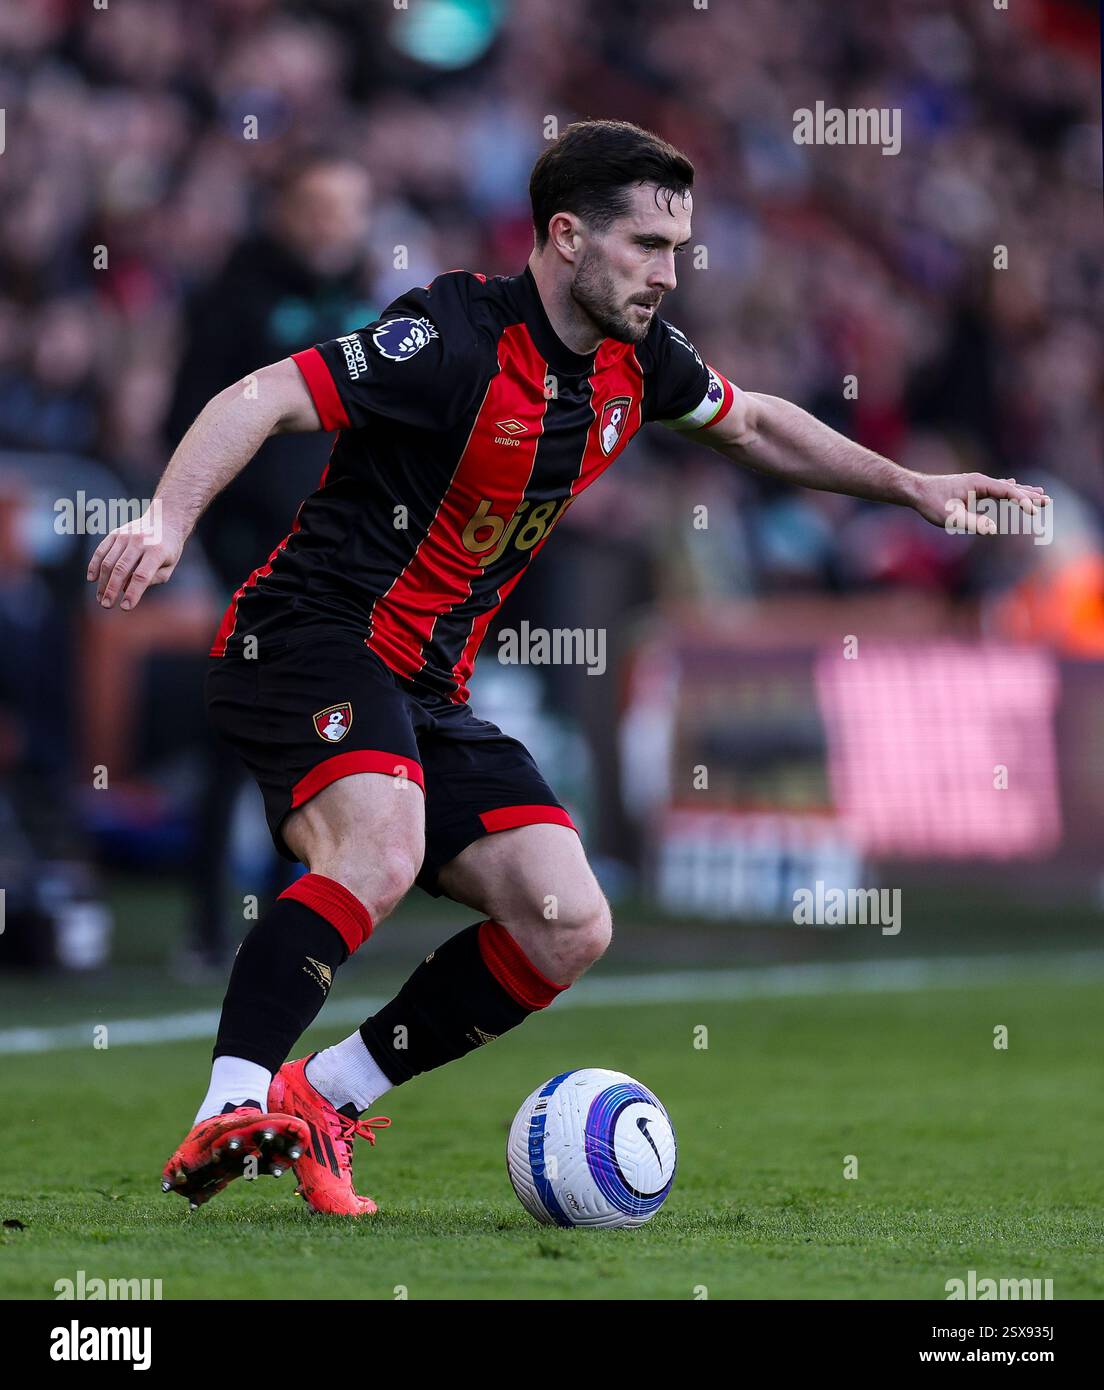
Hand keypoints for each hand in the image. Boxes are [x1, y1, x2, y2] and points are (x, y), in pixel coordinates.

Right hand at [87, 508, 185, 609]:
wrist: (165, 521)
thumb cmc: (168, 550)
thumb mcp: (169, 566)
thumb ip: (152, 579)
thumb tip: (127, 588)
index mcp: (157, 551)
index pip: (142, 576)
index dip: (133, 593)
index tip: (125, 607)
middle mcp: (140, 542)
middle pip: (121, 569)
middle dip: (112, 590)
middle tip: (106, 605)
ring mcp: (126, 536)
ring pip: (108, 561)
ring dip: (102, 582)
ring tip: (100, 598)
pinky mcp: (115, 533)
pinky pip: (101, 550)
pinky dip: (94, 565)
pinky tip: (92, 579)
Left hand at [909, 472, 1050, 533]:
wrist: (915, 490)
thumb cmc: (931, 503)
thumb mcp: (950, 517)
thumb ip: (972, 523)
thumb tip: (993, 529)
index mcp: (978, 484)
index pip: (1007, 492)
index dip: (1022, 501)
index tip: (1033, 511)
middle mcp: (980, 481)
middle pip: (1011, 488)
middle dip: (1029, 495)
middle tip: (1048, 501)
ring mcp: (976, 483)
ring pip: (1005, 487)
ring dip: (1022, 492)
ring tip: (1040, 493)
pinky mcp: (971, 488)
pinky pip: (996, 488)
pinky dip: (1008, 490)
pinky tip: (1014, 485)